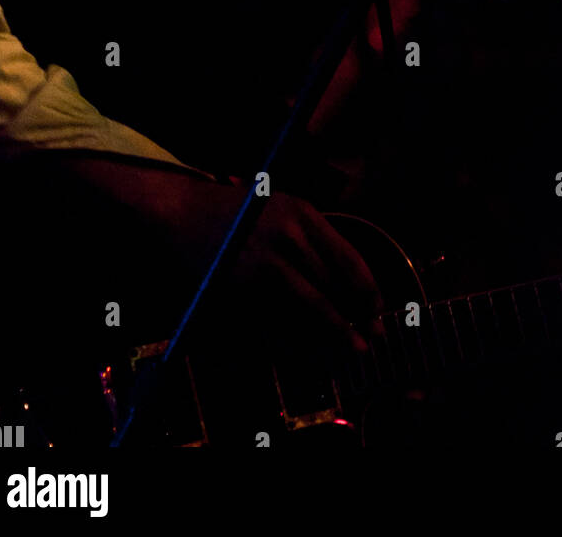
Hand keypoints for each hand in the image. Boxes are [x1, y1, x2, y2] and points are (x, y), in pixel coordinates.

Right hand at [229, 190, 383, 355]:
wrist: (183, 213)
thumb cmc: (238, 214)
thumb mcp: (283, 210)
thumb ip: (313, 240)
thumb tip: (348, 283)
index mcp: (304, 214)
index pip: (349, 258)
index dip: (369, 289)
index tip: (379, 310)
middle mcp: (289, 237)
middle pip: (336, 284)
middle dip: (358, 315)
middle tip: (375, 337)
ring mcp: (266, 263)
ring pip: (314, 306)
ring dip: (337, 332)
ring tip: (355, 349)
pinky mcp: (244, 288)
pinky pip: (281, 319)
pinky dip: (303, 339)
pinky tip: (316, 352)